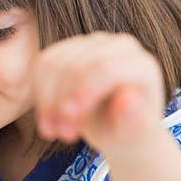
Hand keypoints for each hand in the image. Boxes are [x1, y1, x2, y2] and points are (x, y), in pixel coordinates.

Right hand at [32, 32, 165, 161]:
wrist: (120, 128)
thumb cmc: (129, 133)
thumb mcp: (134, 137)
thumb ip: (134, 122)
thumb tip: (127, 101)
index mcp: (140, 65)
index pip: (105, 67)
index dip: (82, 93)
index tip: (67, 128)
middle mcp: (118, 46)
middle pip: (75, 64)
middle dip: (61, 102)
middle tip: (61, 136)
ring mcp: (92, 44)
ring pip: (54, 63)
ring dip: (47, 101)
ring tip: (52, 132)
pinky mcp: (70, 48)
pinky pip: (43, 65)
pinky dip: (39, 94)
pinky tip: (47, 118)